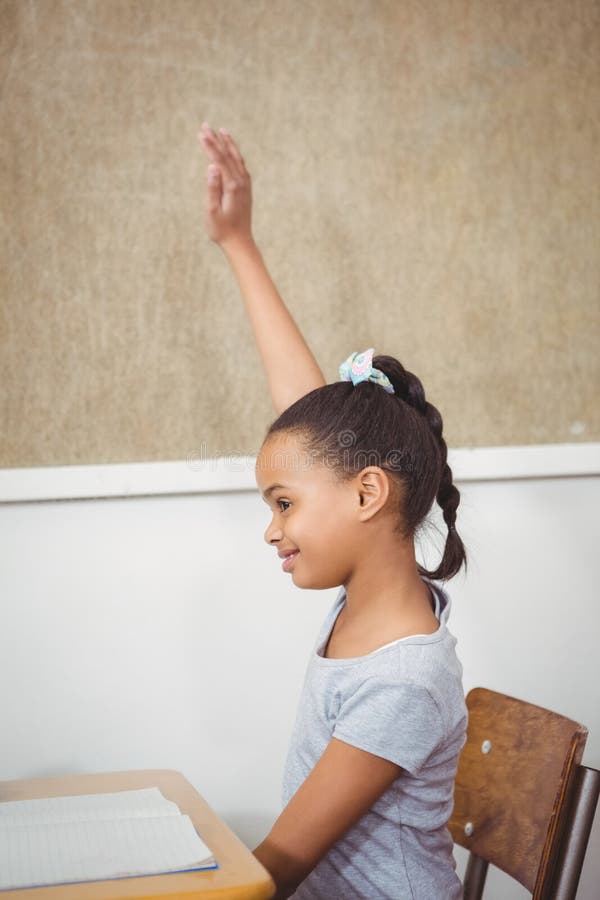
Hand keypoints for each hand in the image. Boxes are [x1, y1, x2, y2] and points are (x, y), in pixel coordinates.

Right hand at [198, 122, 252, 249]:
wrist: (240, 242)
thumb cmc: (222, 230)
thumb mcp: (212, 211)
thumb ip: (212, 188)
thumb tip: (211, 167)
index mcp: (232, 186)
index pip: (219, 160)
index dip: (209, 146)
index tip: (200, 133)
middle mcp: (241, 182)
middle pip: (227, 155)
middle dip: (215, 140)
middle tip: (205, 125)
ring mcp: (245, 185)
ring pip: (236, 159)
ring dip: (227, 144)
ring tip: (221, 131)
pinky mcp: (246, 189)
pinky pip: (241, 166)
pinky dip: (235, 155)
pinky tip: (231, 151)